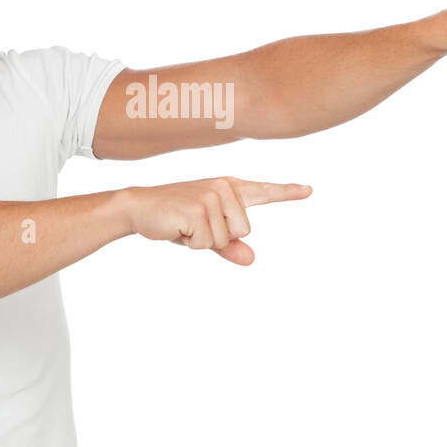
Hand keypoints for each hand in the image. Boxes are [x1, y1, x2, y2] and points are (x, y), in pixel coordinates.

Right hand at [122, 177, 312, 265]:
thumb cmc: (174, 220)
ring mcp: (211, 196)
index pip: (263, 191)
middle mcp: (224, 187)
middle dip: (218, 238)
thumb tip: (251, 259)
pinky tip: (177, 226)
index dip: (286, 192)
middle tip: (192, 225)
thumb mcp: (204, 233)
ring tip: (184, 225)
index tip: (308, 190)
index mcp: (228, 188)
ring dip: (203, 241)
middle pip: (243, 231)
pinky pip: (207, 244)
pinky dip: (191, 243)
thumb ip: (229, 246)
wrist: (138, 207)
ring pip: (226, 239)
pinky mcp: (198, 208)